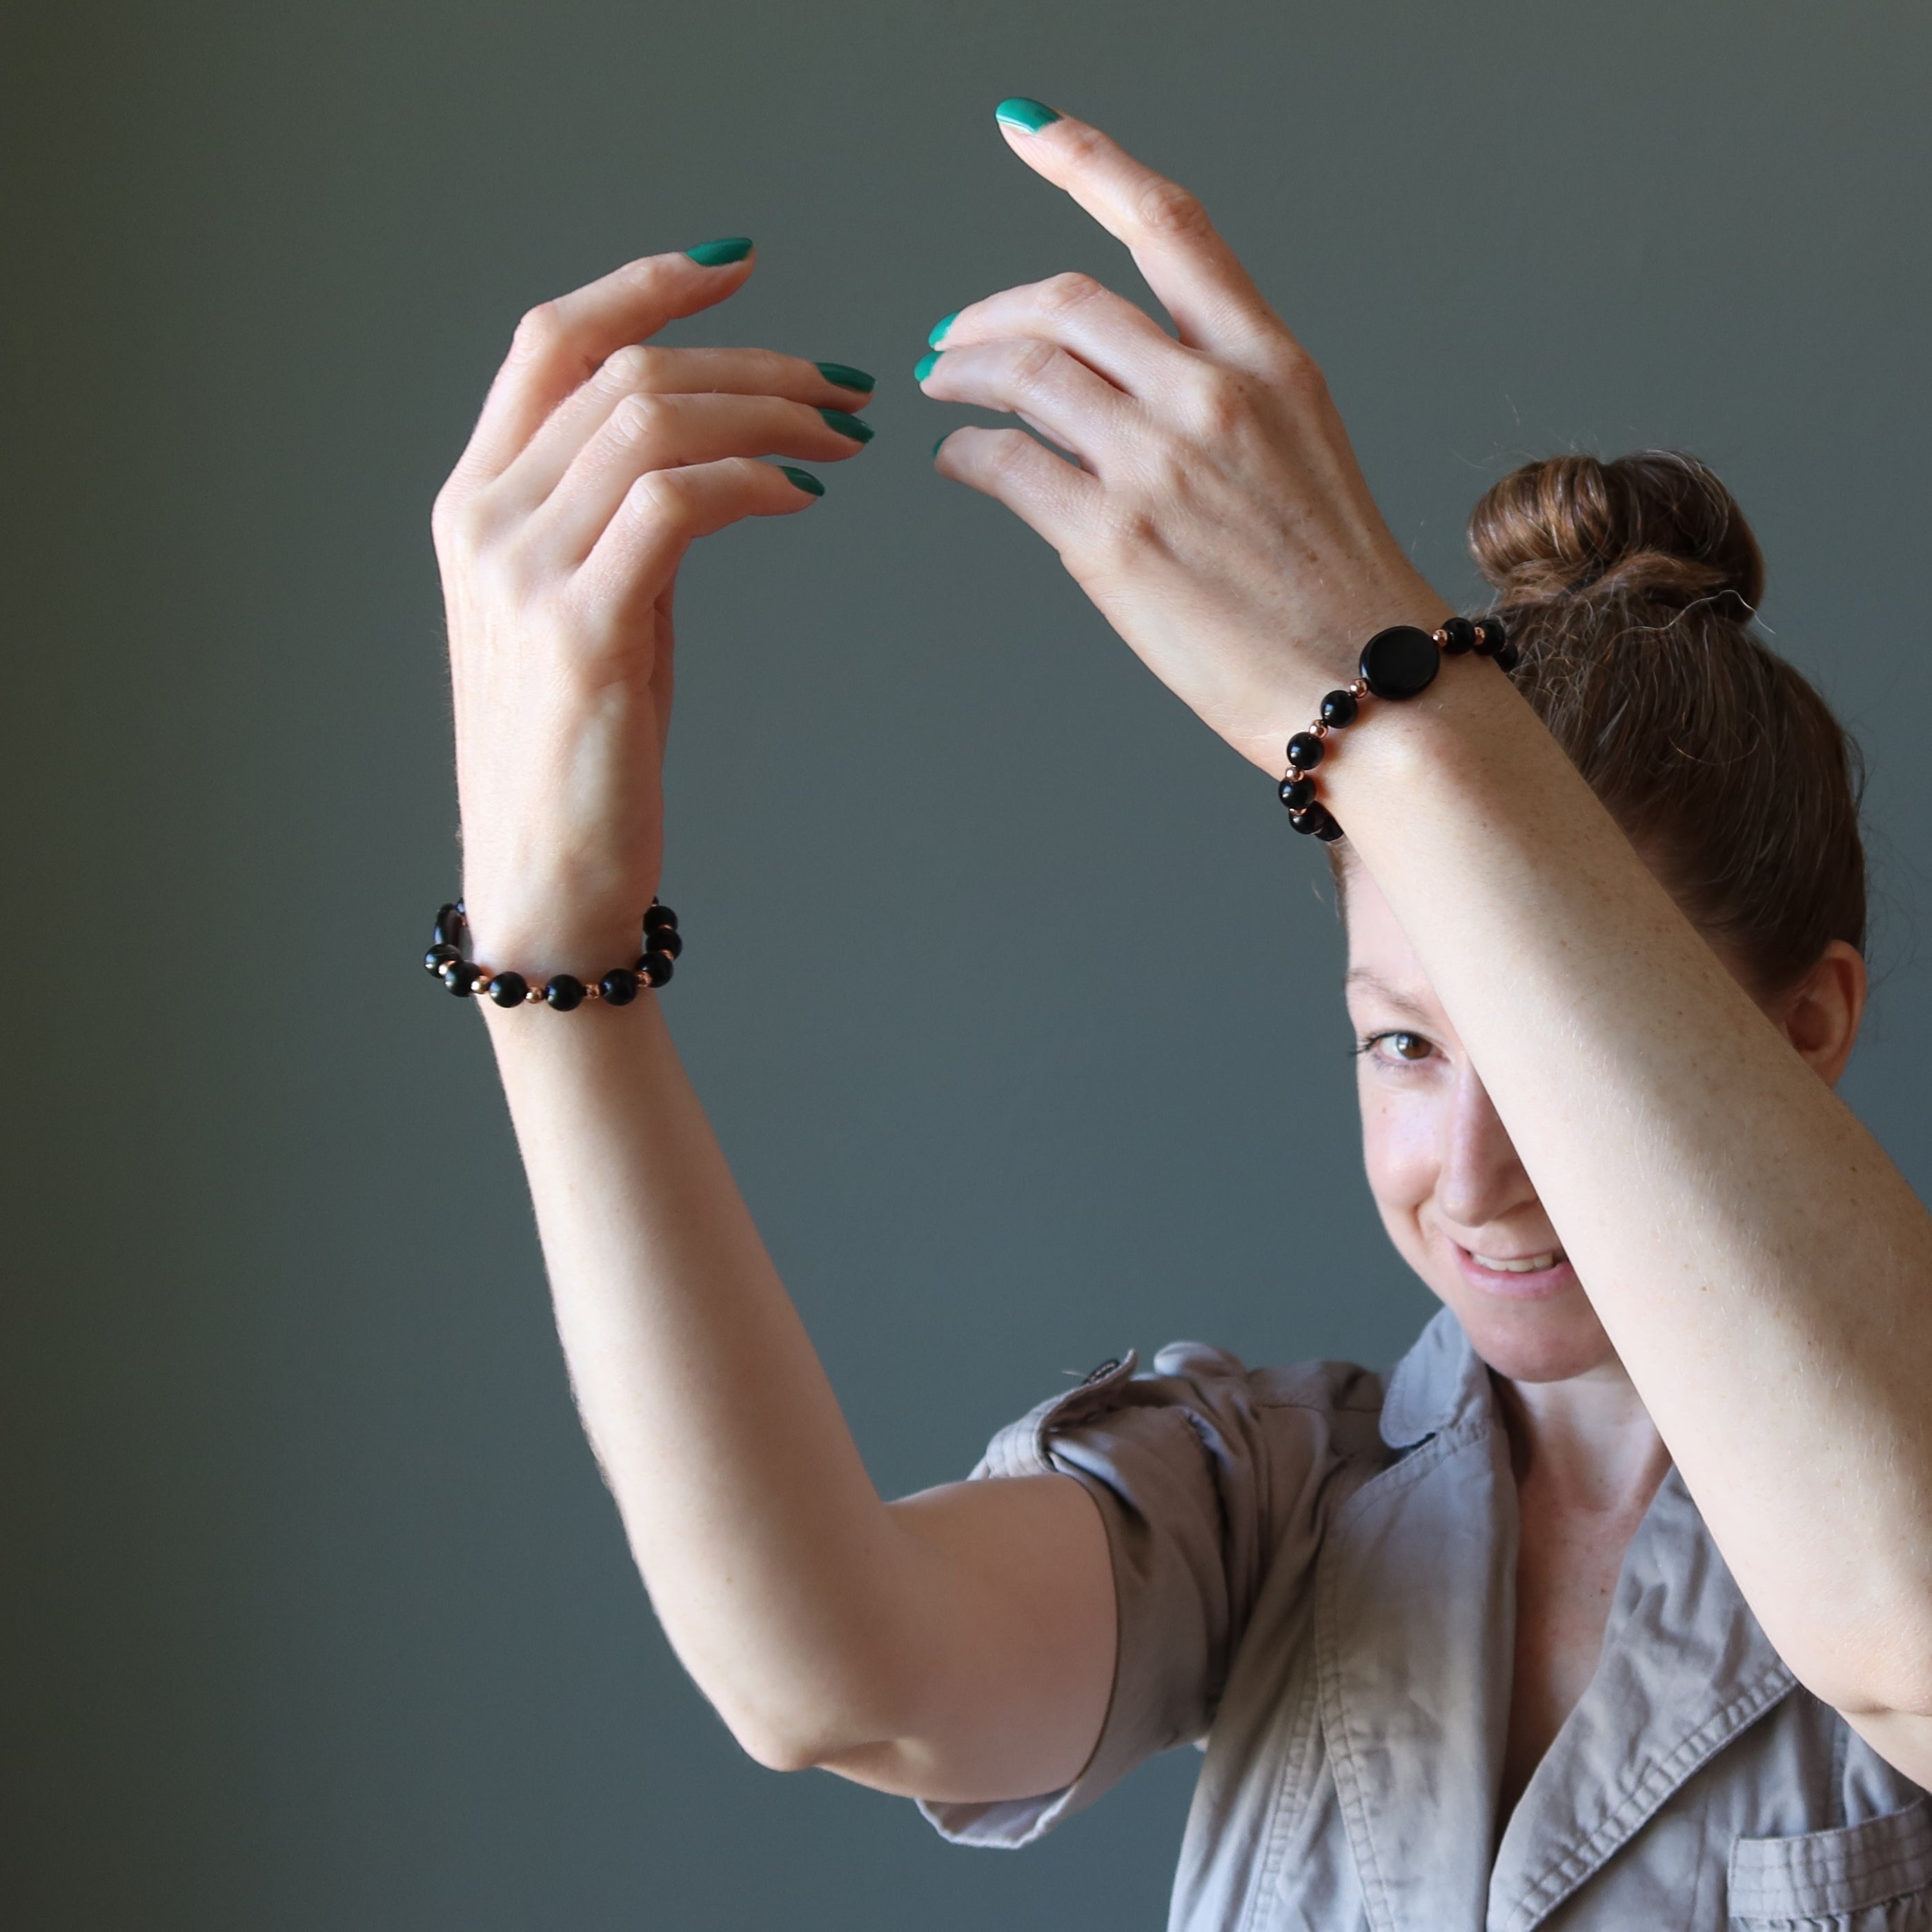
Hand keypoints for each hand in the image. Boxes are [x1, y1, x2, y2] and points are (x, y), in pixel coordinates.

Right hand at [433, 245, 875, 971]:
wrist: (549, 877)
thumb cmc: (582, 752)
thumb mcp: (596, 609)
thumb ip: (626, 522)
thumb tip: (717, 451)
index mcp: (476, 500)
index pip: (551, 341)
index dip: (644, 286)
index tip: (739, 266)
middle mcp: (483, 518)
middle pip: (621, 370)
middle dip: (750, 359)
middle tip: (843, 382)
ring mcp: (521, 570)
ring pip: (651, 422)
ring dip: (767, 412)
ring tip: (844, 433)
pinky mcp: (578, 628)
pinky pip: (678, 504)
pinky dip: (754, 481)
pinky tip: (805, 495)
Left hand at [922, 107, 1447, 771]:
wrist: (1371, 688)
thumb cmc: (1334, 589)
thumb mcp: (1301, 452)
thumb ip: (1217, 398)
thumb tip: (1116, 389)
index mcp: (1269, 363)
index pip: (1169, 225)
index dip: (1086, 160)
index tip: (1025, 125)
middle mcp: (1212, 395)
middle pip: (1067, 300)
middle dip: (990, 311)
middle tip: (953, 340)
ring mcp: (1159, 466)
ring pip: (1023, 373)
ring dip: (961, 373)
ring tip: (942, 391)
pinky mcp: (1112, 542)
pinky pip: (1005, 466)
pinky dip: (967, 453)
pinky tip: (964, 463)